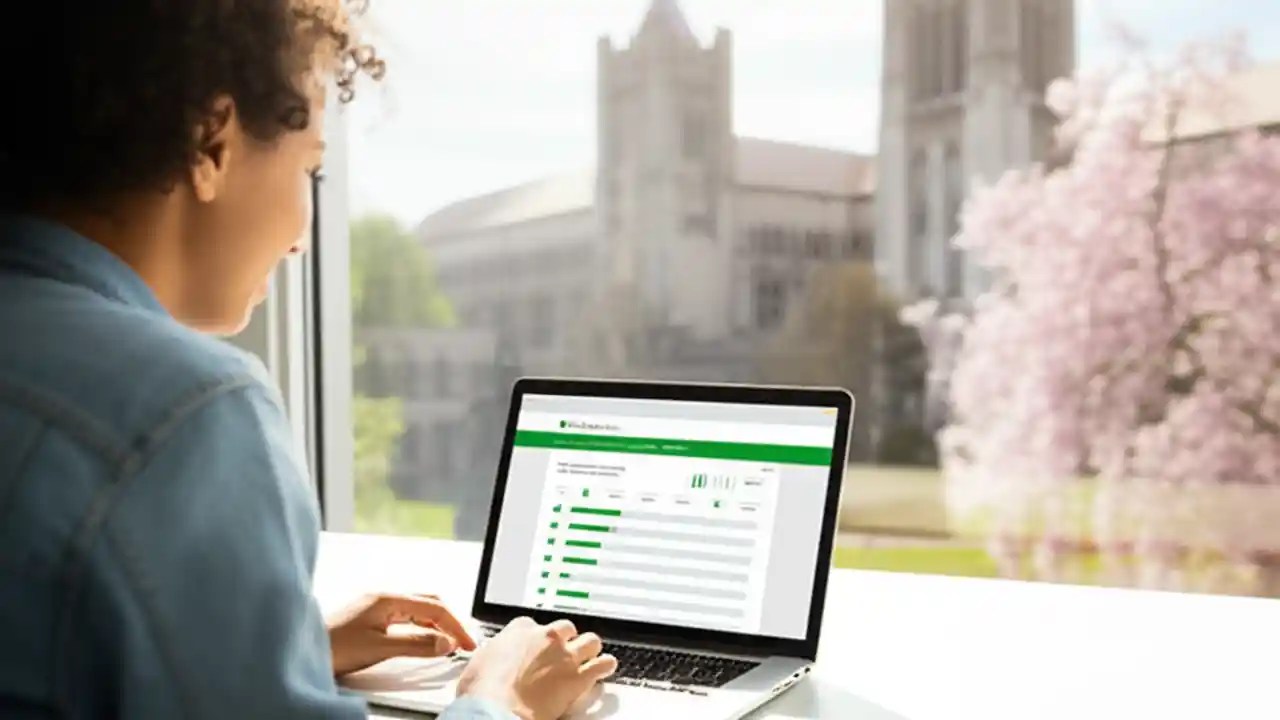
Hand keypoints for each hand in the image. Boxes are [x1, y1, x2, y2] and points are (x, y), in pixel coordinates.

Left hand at [326, 592, 477, 676]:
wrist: (298, 650)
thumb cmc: (333, 646)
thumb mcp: (379, 647)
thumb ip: (415, 644)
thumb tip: (445, 643)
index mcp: (388, 598)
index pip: (434, 608)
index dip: (455, 626)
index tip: (468, 644)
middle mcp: (384, 598)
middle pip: (429, 603)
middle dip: (450, 621)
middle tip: (464, 642)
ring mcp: (377, 607)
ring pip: (418, 611)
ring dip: (437, 625)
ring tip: (449, 643)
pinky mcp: (371, 618)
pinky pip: (406, 619)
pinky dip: (422, 629)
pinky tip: (425, 641)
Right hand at [457, 617, 616, 719]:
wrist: (498, 708)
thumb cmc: (484, 690)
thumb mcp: (478, 663)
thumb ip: (493, 655)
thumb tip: (491, 659)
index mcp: (519, 630)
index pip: (532, 624)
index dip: (535, 636)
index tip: (535, 644)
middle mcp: (545, 637)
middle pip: (566, 628)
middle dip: (566, 638)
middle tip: (564, 649)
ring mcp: (564, 655)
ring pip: (590, 641)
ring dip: (590, 648)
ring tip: (589, 655)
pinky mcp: (578, 676)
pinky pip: (603, 664)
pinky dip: (605, 666)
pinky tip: (606, 667)